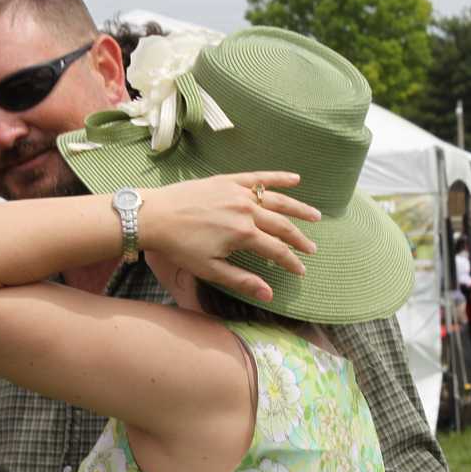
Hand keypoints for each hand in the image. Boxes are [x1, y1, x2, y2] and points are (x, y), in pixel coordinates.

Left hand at [139, 172, 319, 300]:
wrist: (154, 216)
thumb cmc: (179, 246)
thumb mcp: (209, 270)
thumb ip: (242, 280)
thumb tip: (270, 293)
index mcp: (243, 234)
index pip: (277, 250)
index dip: (291, 262)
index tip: (301, 270)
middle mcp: (246, 210)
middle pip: (282, 225)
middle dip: (299, 239)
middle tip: (312, 249)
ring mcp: (239, 192)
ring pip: (277, 200)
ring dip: (298, 208)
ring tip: (316, 216)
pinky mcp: (228, 180)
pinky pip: (259, 177)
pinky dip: (278, 177)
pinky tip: (295, 178)